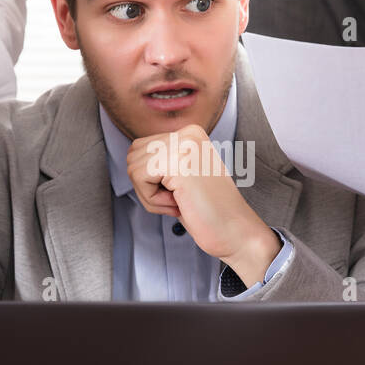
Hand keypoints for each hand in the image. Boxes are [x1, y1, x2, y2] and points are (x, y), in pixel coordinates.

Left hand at [126, 124, 279, 286]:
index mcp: (190, 133)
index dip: (151, 178)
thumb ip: (160, 160)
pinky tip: (179, 202)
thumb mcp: (181, 175)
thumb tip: (130, 153)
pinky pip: (139, 178)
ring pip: (133, 167)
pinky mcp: (179, 162)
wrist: (234, 231)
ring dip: (152, 195)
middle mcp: (188, 133)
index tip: (179, 190)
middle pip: (133, 155)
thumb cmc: (208, 210)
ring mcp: (184, 145)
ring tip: (181, 200)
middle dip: (148, 185)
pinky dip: (153, 200)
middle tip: (179, 197)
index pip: (140, 148)